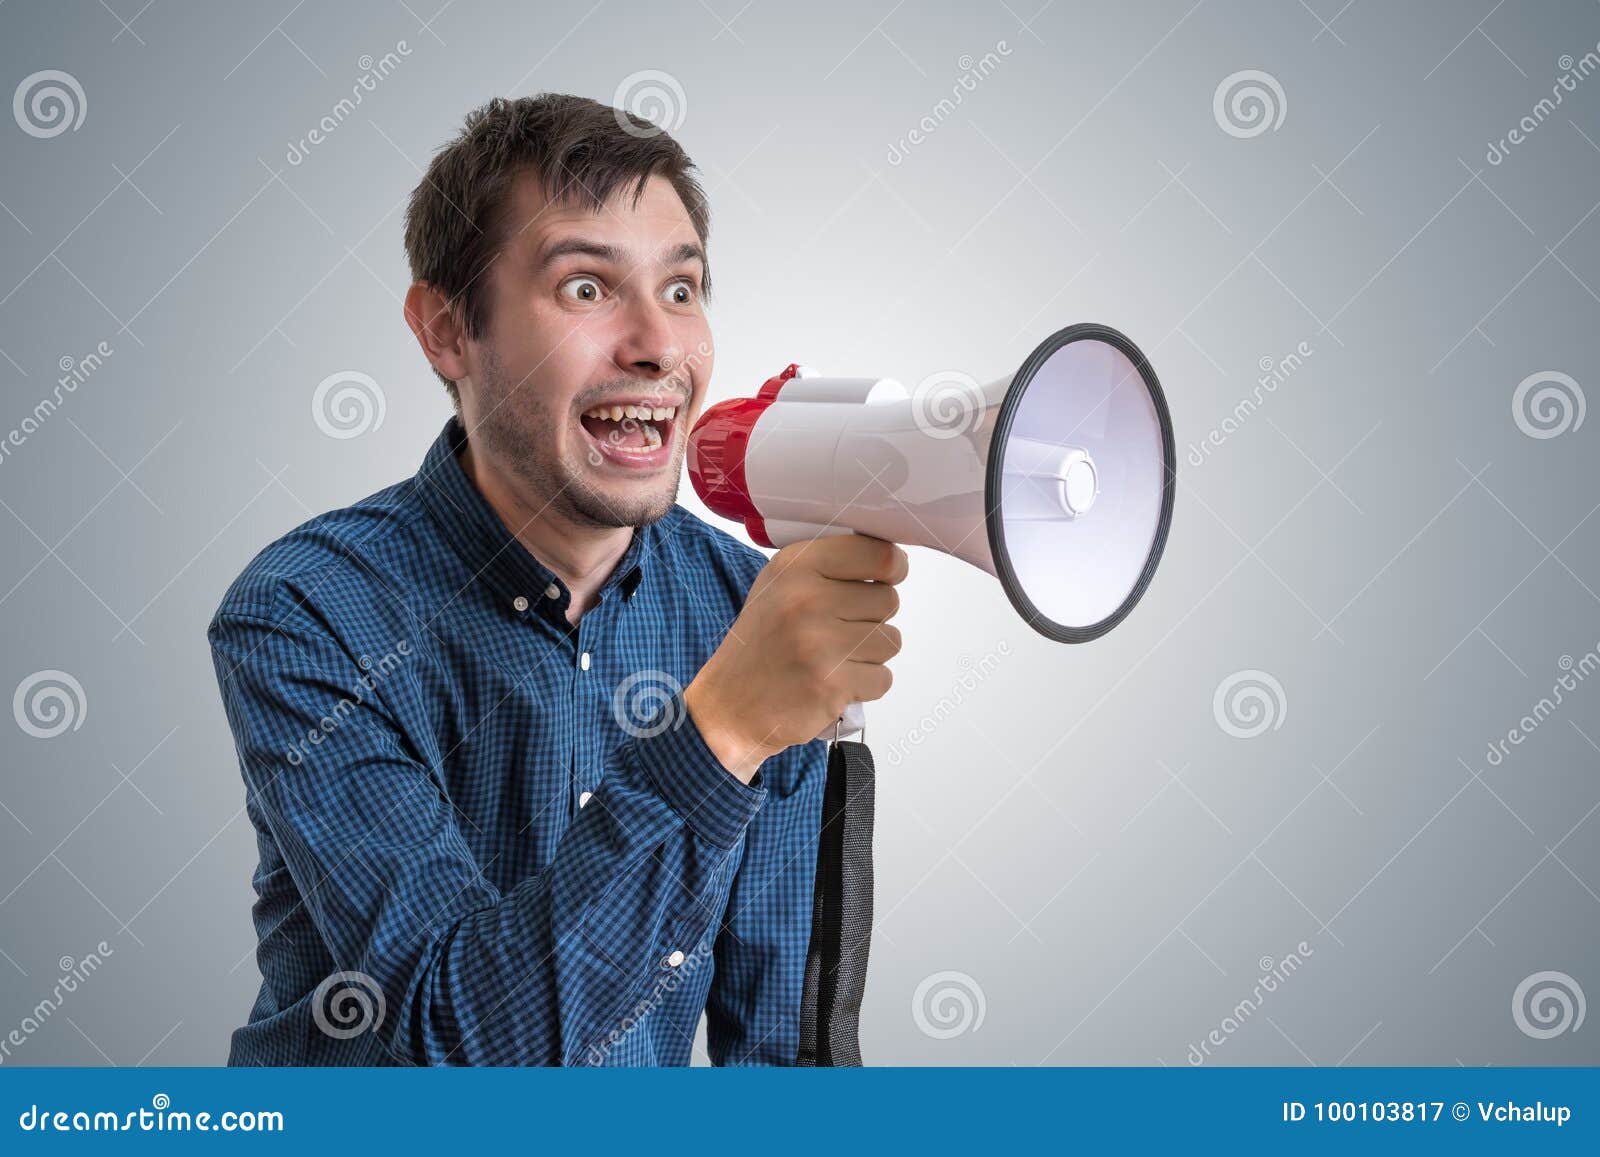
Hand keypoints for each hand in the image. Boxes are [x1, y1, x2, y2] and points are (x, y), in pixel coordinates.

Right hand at [683, 535, 907, 781]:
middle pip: (889, 599)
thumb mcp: (781, 587)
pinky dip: (864, 686)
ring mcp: (820, 643)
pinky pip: (883, 678)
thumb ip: (829, 567)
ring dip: (869, 655)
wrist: (731, 707)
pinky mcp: (832, 684)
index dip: (892, 567)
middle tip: (837, 632)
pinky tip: (833, 683)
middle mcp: (807, 599)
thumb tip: (891, 560)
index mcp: (795, 566)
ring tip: (832, 659)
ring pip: (890, 640)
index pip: (877, 553)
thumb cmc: (763, 645)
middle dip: (872, 618)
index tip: (886, 576)